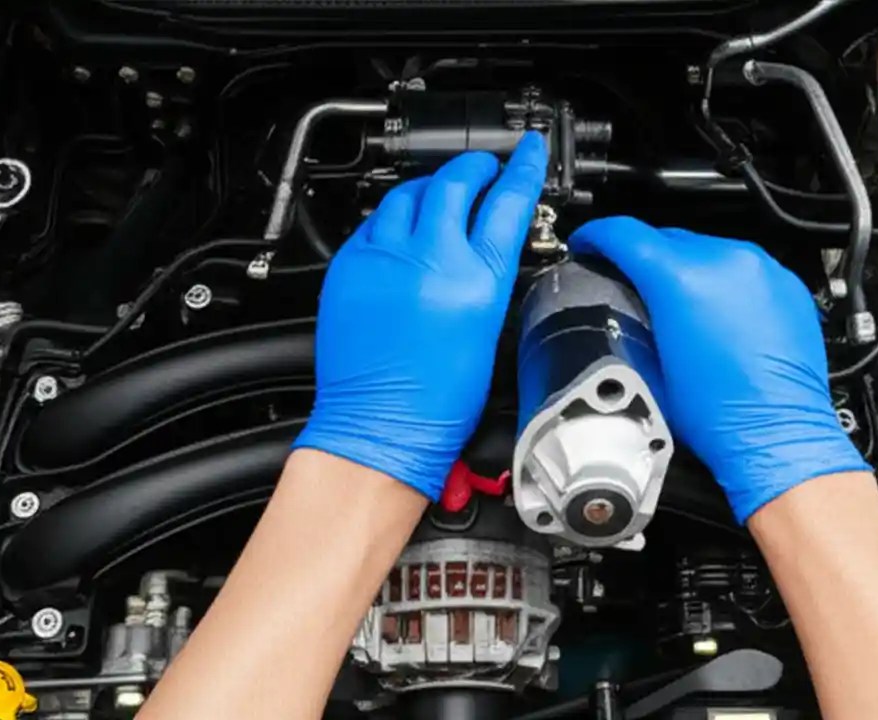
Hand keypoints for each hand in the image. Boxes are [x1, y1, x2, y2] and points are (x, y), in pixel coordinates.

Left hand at [293, 132, 548, 499]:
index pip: (508, 201)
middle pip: (454, 183)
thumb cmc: (437, 400)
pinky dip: (392, 218)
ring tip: (439, 196)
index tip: (528, 151)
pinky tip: (400, 231)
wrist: (380, 426)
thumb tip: (488, 244)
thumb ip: (488, 276)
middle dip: (473, 168)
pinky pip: (374, 223)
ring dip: (429, 189)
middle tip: (482, 169)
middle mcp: (430, 259)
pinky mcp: (349, 267)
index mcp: (477, 279)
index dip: (523, 168)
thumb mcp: (488, 330)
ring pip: (408, 194)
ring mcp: (384, 258)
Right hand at [569, 218, 868, 522]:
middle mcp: (727, 262)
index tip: (588, 243)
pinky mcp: (786, 285)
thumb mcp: (651, 364)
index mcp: (684, 278)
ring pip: (707, 248)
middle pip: (667, 236)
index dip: (595, 236)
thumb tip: (625, 303)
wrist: (776, 434)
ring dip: (685, 266)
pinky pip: (742, 267)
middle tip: (627, 279)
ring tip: (676, 302)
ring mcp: (761, 270)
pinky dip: (723, 281)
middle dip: (642, 254)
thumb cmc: (720, 414)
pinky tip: (715, 312)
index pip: (624, 234)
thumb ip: (635, 317)